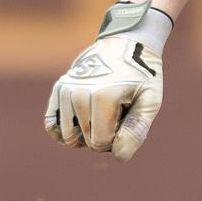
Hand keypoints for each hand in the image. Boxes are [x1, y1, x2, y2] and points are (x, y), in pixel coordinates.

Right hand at [43, 2, 168, 161]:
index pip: (101, 143)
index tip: (128, 120)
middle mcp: (78, 94)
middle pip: (86, 141)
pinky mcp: (58, 90)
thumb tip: (118, 156)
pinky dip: (65, 131)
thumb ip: (136, 130)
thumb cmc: (142, 75)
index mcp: (103, 97)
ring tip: (104, 110)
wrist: (126, 44)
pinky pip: (51, 126)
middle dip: (104, 135)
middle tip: (119, 112)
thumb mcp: (150, 100)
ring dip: (87, 132)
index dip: (117, 140)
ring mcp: (64, 91)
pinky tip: (81, 122)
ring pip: (68, 137)